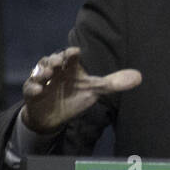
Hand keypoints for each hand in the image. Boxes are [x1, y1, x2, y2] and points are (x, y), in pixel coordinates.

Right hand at [20, 46, 141, 133]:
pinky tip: (40, 90)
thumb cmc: (74, 97)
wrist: (54, 117)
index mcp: (70, 68)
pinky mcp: (32, 94)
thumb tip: (139, 76)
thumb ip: (113, 83)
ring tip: (49, 74)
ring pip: (39, 71)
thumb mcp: (94, 91)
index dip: (71, 53)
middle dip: (54, 59)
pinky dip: (34, 88)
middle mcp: (55, 71)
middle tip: (59, 62)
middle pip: (52, 59)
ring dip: (43, 71)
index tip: (75, 52)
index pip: (70, 56)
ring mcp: (42, 81)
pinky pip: (30, 88)